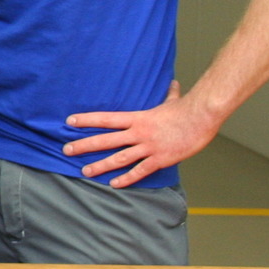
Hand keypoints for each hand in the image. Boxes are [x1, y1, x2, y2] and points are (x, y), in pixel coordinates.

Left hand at [63, 81, 221, 186]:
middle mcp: (138, 133)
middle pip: (105, 140)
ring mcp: (148, 147)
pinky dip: (126, 179)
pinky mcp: (160, 159)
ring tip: (85, 171)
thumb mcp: (173, 100)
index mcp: (137, 118)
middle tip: (66, 150)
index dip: (86, 120)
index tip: (70, 122)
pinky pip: (139, 171)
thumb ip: (169, 94)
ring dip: (100, 165)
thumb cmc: (188, 110)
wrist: (202, 118)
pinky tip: (114, 184)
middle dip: (84, 145)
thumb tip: (174, 83)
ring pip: (118, 158)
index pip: (106, 119)